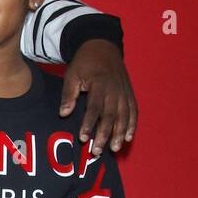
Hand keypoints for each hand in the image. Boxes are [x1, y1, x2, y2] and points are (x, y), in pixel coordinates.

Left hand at [60, 39, 136, 153]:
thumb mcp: (72, 74)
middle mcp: (115, 89)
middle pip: (111, 115)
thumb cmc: (84, 63)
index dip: (89, 124)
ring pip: (124, 116)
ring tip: (114, 149)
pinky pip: (133, 111)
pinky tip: (128, 138)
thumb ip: (68, 95)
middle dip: (104, 134)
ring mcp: (124, 92)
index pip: (94, 108)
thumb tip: (64, 114)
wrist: (103, 46)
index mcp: (99, 84)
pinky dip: (132, 125)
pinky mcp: (129, 93)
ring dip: (119, 134)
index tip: (83, 138)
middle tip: (97, 151)